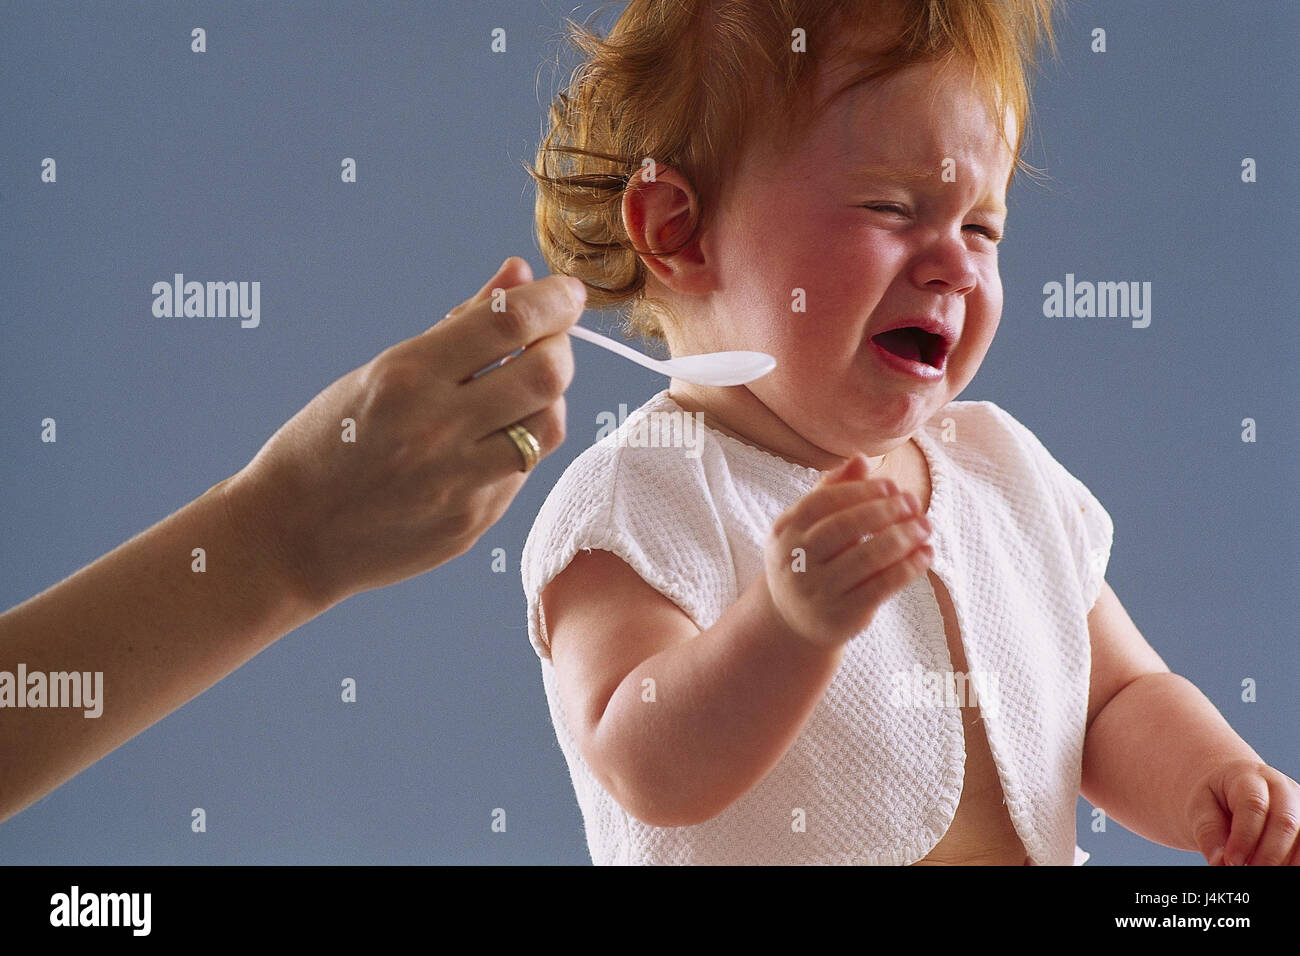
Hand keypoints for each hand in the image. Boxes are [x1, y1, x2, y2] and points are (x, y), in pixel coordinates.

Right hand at [222, 256, 585, 611]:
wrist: (291, 535)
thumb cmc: (331, 439)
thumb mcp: (383, 370)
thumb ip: (462, 323)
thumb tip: (520, 274)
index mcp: (406, 376)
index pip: (509, 321)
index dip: (555, 300)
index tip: (568, 293)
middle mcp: (435, 428)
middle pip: (546, 373)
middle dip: (561, 346)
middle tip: (550, 341)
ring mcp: (457, 482)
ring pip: (548, 426)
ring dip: (550, 399)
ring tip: (523, 391)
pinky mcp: (471, 521)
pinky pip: (522, 470)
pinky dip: (519, 444)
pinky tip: (492, 438)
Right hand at [762, 452, 932, 648]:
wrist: (794, 620)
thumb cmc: (810, 560)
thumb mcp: (810, 527)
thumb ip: (833, 492)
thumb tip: (861, 458)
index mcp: (784, 531)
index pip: (822, 502)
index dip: (860, 491)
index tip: (892, 486)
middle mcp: (795, 560)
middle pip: (844, 527)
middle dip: (884, 511)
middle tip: (914, 502)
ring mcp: (816, 591)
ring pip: (866, 557)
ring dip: (903, 538)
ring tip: (925, 526)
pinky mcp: (841, 615)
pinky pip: (881, 587)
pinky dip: (908, 568)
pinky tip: (926, 554)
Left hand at [1187, 758, 1299, 864]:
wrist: (1230, 790)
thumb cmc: (1215, 801)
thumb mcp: (1200, 809)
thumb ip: (1208, 833)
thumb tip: (1219, 862)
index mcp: (1248, 776)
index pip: (1253, 804)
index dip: (1244, 837)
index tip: (1231, 861)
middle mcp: (1281, 787)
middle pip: (1285, 822)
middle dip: (1268, 854)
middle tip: (1248, 871)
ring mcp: (1299, 805)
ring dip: (1283, 862)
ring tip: (1258, 871)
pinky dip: (1293, 863)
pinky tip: (1276, 869)